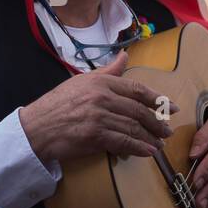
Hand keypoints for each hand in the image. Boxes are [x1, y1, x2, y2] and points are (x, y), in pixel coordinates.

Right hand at [19, 51, 175, 164]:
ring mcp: (99, 116)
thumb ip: (107, 71)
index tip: (171, 107)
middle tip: (167, 131)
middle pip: (138, 110)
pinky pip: (123, 142)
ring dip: (150, 137)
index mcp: (100, 82)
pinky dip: (138, 148)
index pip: (136, 89)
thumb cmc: (57, 105)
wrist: (36, 128)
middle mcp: (102, 96)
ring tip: (159, 144)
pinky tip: (148, 152)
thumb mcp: (81, 81)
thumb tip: (125, 55)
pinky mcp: (95, 135)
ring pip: (133, 127)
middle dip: (157, 122)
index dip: (157, 99)